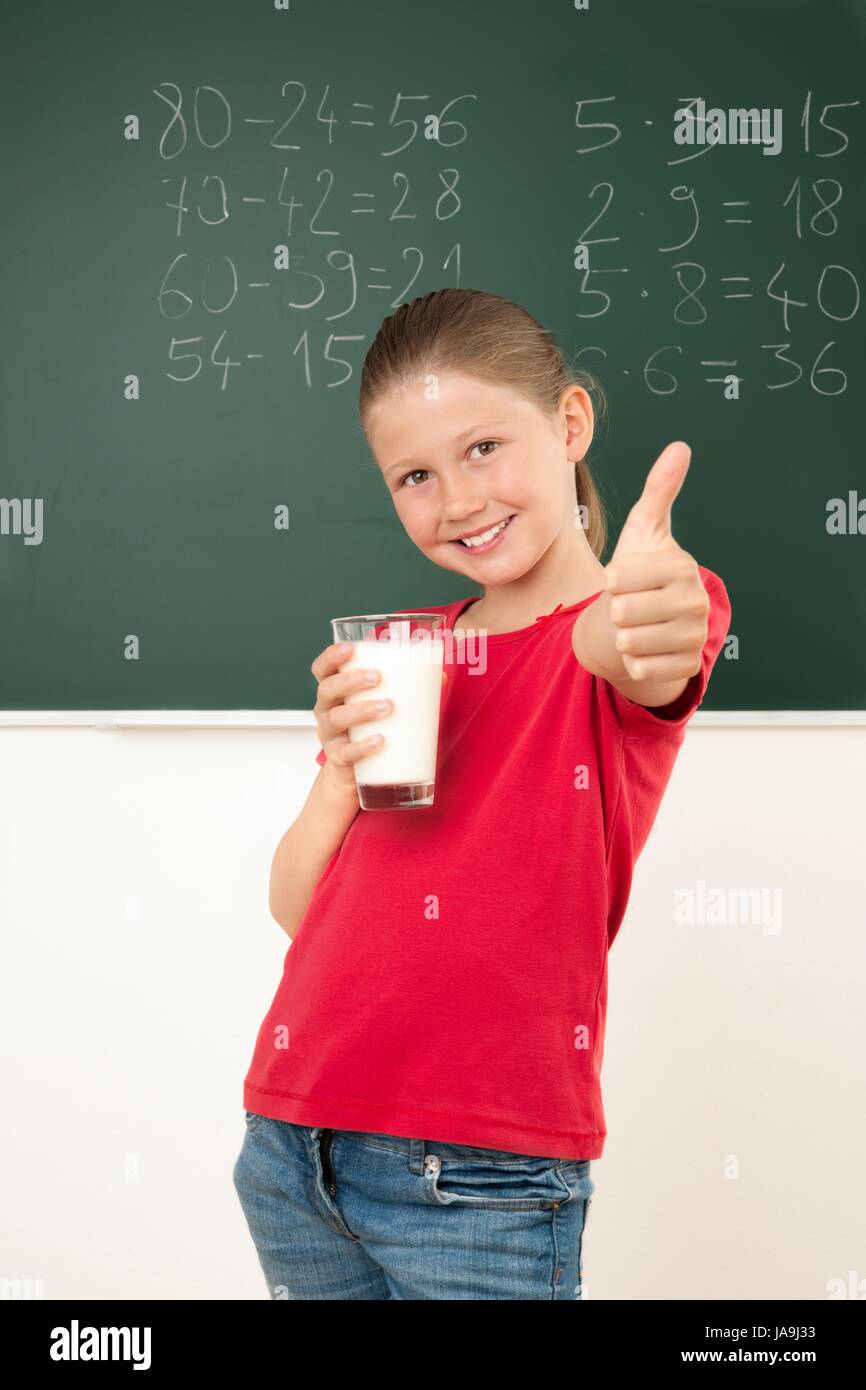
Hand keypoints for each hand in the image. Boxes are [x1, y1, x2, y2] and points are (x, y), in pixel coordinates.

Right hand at [311, 642, 447, 792]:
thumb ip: (408, 688)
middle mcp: (326, 710)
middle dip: (350, 680)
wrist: (360, 771)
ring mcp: (329, 735)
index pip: (322, 669)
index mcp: (334, 691)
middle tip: (376, 677)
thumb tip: (440, 676)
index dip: (331, 657)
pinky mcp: (338, 757)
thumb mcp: (382, 703)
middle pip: (327, 689)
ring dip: (362, 710)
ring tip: (388, 706)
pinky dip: (363, 746)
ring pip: (336, 718)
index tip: (350, 649)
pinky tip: (380, 740)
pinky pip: (346, 752)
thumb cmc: (371, 727)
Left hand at [603, 441, 708, 683]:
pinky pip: (642, 669)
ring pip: (631, 643)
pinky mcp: (687, 668)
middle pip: (624, 612)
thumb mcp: (644, 531)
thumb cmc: (640, 573)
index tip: (619, 578)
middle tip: (627, 606)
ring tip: (633, 627)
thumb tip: (680, 447)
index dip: (611, 580)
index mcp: (681, 566)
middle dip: (615, 611)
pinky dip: (632, 662)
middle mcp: (695, 601)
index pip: (620, 577)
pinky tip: (642, 650)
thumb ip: (659, 491)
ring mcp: (695, 637)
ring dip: (621, 637)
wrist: (646, 622)